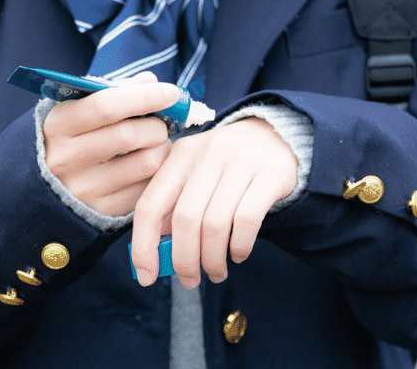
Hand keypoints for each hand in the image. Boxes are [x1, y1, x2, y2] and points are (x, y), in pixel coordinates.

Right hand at [42, 72, 178, 216]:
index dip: (144, 96)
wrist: (45, 184)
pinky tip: (149, 167)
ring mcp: (84, 188)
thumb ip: (114, 91)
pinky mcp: (102, 211)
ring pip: (147, 162)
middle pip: (131, 134)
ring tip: (156, 145)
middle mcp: (67, 158)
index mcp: (58, 125)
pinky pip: (149, 188)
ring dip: (163, 149)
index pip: (106, 106)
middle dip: (157, 125)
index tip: (170, 92)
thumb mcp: (80, 108)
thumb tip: (151, 81)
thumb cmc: (73, 136)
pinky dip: (158, 174)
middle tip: (160, 124)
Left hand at [130, 117, 297, 287]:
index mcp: (180, 155)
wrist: (273, 136)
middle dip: (184, 260)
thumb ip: (173, 207)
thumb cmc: (224, 167)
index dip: (143, 246)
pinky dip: (239, 247)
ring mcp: (240, 161)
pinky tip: (238, 255)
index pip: (150, 205)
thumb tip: (155, 256)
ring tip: (215, 272)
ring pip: (215, 224)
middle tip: (189, 280)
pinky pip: (247, 221)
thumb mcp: (194, 176)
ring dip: (212, 259)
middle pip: (184, 219)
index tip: (146, 276)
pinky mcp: (270, 174)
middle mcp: (207, 154)